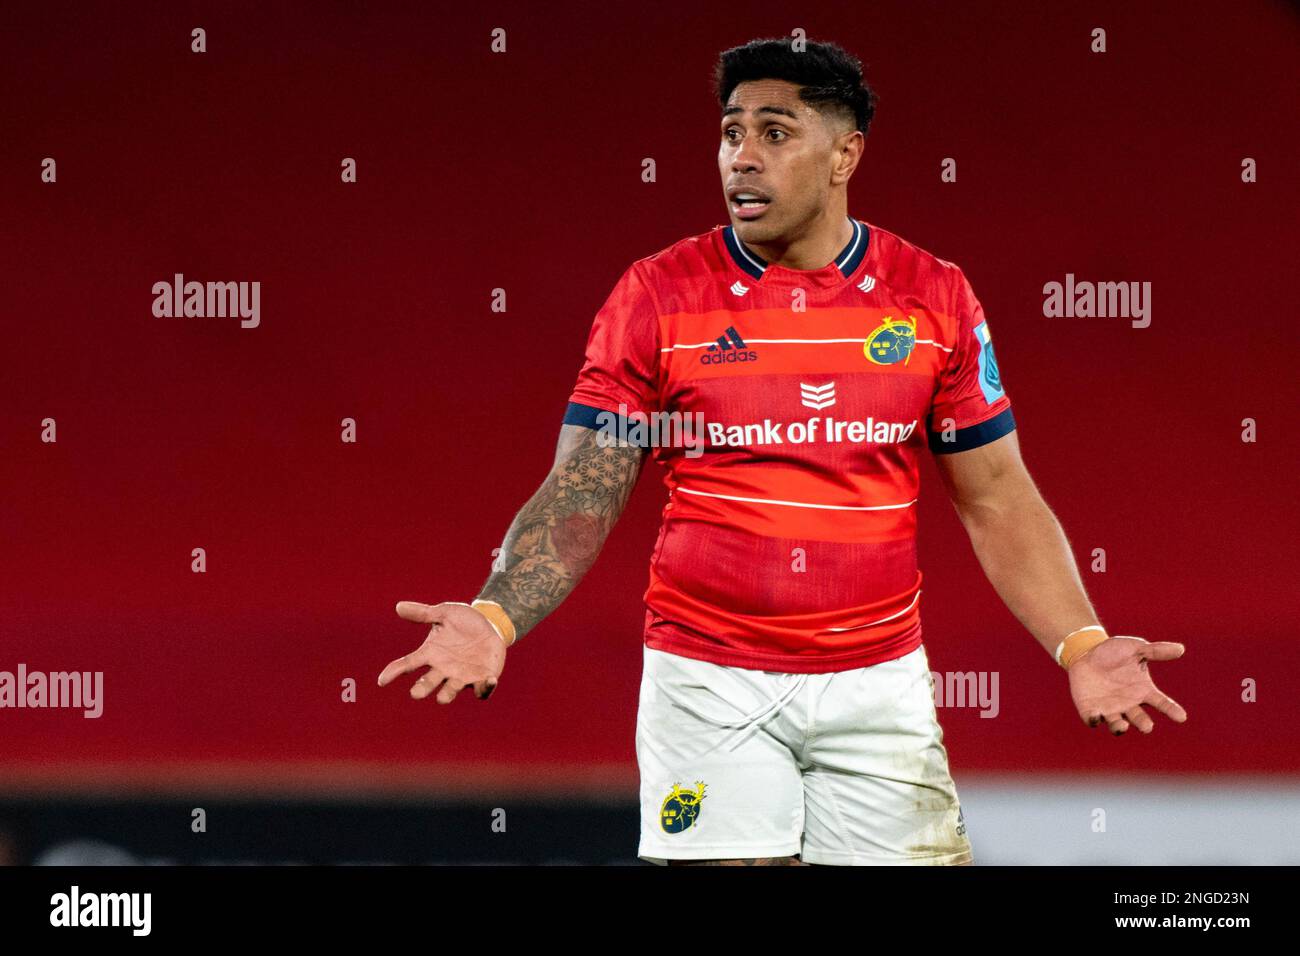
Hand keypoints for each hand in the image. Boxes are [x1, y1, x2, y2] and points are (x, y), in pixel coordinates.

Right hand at [377, 601, 507, 704]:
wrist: (490, 625)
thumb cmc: (464, 621)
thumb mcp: (444, 613)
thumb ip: (423, 613)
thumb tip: (399, 606)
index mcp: (431, 653)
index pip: (408, 664)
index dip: (394, 672)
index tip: (382, 681)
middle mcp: (443, 669)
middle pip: (427, 683)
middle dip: (422, 688)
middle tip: (416, 692)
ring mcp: (462, 676)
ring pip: (450, 691)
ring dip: (446, 694)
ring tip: (441, 697)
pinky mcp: (481, 679)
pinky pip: (482, 690)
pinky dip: (485, 688)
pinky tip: (489, 680)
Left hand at [1068, 635, 1186, 734]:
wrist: (1086, 653)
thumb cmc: (1115, 652)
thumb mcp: (1135, 648)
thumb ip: (1155, 651)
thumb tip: (1180, 649)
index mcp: (1143, 691)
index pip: (1162, 703)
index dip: (1171, 710)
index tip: (1181, 717)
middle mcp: (1129, 704)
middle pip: (1140, 719)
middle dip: (1143, 724)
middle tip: (1147, 726)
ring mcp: (1110, 708)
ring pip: (1117, 724)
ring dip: (1119, 727)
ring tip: (1123, 726)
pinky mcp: (1090, 709)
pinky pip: (1092, 719)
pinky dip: (1094, 720)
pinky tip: (1095, 717)